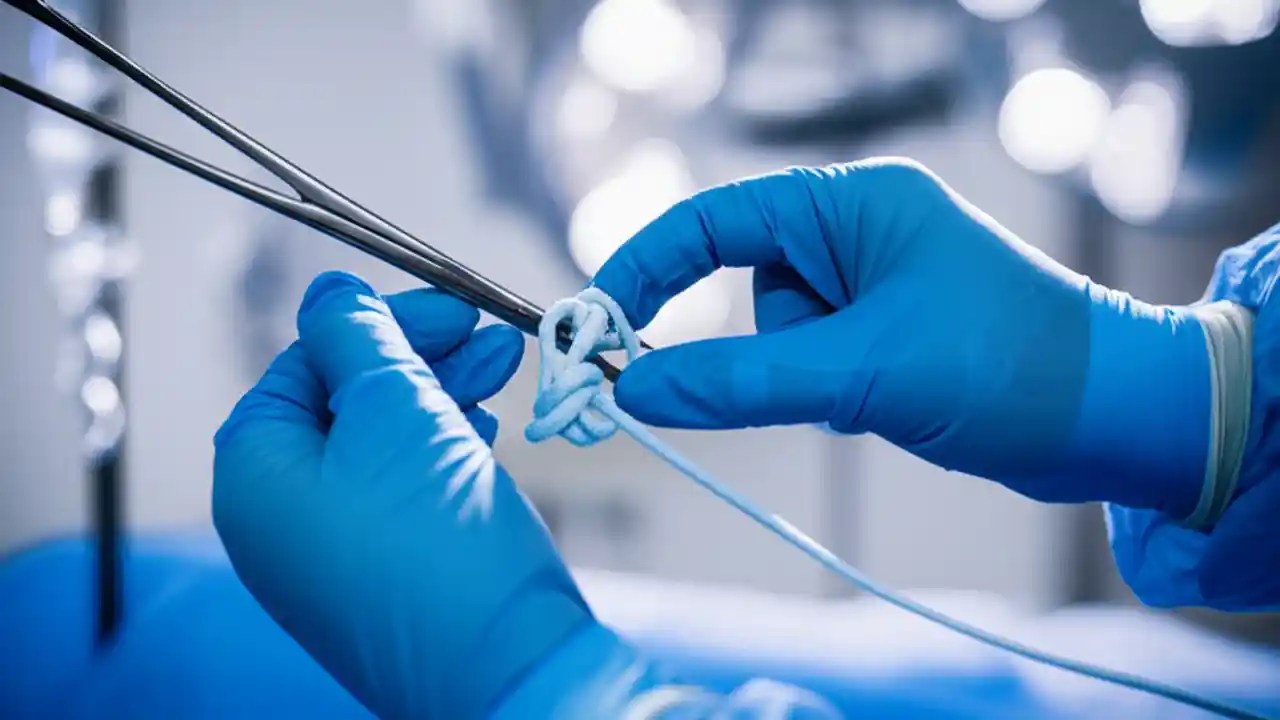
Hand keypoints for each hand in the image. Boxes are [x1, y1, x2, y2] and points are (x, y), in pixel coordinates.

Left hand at [212, 272, 591, 718]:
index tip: (452, 308)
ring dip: (439, 397)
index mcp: (253, 476)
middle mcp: (275, 522)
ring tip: (503, 372)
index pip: (303, 364)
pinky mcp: (378, 580)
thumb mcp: (395, 409)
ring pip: (377, 445)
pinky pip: (398, 492)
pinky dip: (440, 451)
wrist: (503, 668)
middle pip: (341, 403)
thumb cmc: (439, 540)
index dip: (380, 323)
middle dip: (420, 359)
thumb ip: (358, 339)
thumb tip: (330, 294)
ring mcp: (326, 557)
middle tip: (489, 336)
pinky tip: (485, 433)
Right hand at [593, 159, 1211, 515]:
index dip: (643, 270)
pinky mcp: (881, 335)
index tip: (596, 327)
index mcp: (850, 205)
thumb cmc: (1009, 364)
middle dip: (746, 346)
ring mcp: (869, 285)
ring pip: (772, 337)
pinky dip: (822, 391)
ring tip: (879, 391)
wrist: (1116, 417)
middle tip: (738, 390)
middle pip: (740, 284)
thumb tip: (637, 389)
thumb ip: (741, 381)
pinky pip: (810, 362)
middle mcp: (854, 233)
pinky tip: (890, 400)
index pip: (714, 221)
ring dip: (797, 378)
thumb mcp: (865, 371)